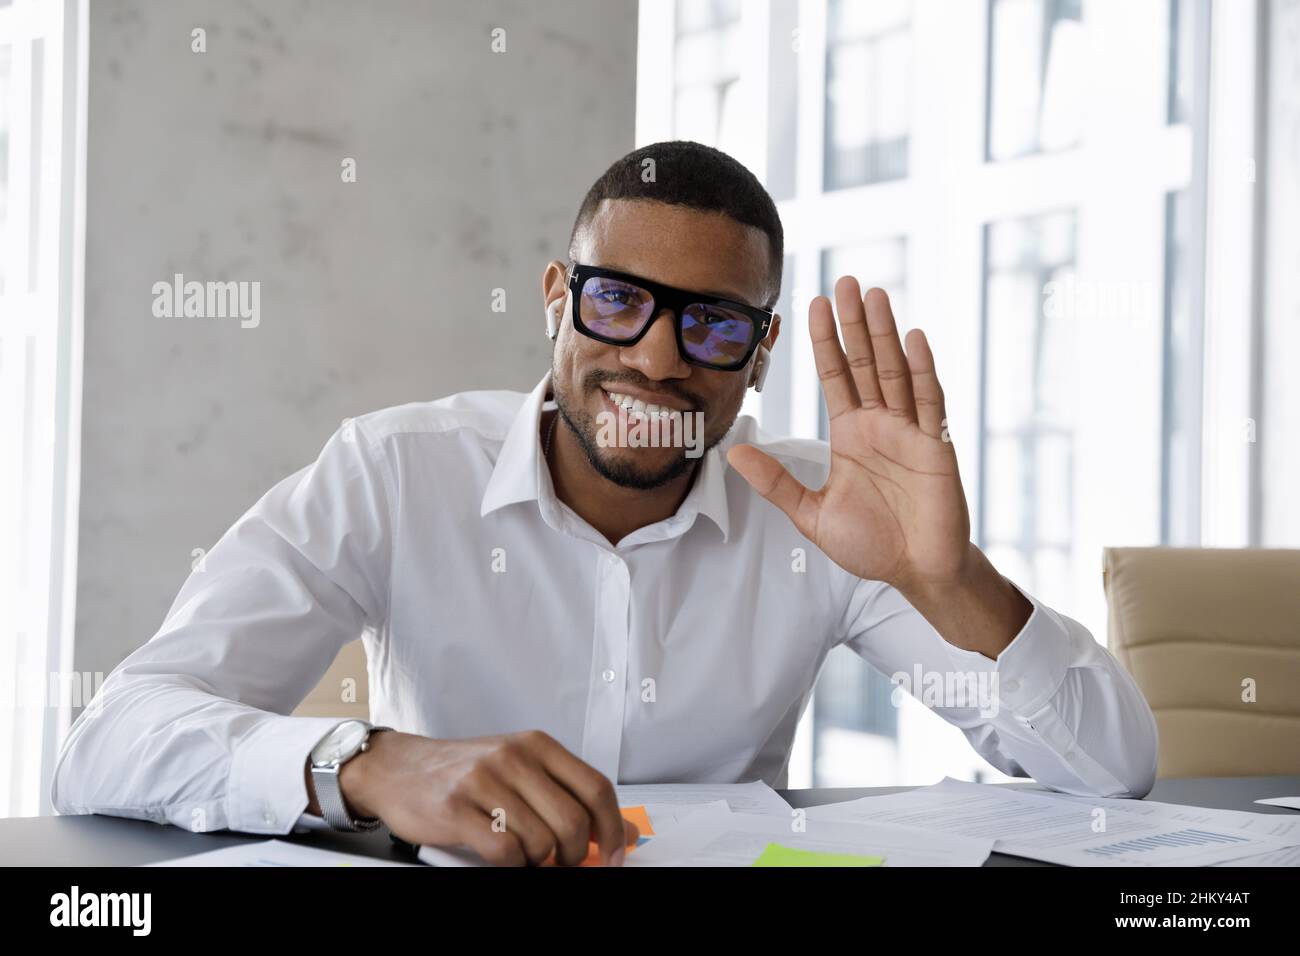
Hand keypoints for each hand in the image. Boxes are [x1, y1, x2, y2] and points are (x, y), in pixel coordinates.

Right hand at [334, 729, 639, 865]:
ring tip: (524, 856)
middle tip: (564, 862)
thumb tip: (624, 832)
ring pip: (541, 841)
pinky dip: (511, 865)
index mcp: (537, 745)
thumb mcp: (521, 770)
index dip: (613, 828)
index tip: (617, 852)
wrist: (398, 768)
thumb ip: (568, 795)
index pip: (596, 787)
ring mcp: (484, 781)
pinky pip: (504, 852)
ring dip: (538, 861)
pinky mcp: (456, 808)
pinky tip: (502, 857)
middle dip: (576, 853)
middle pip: (573, 820)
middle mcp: (514, 758)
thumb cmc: (464, 772)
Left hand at [729, 279, 971, 593]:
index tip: (813, 304)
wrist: (916, 571)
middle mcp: (880, 424)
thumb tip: (734, 453)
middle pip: (865, 362)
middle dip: (854, 323)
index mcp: (851, 434)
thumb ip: (776, 482)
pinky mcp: (935, 447)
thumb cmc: (871, 544)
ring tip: (874, 295)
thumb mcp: (812, 514)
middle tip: (844, 281)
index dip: (825, 341)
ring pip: (895, 372)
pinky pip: (929, 403)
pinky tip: (914, 339)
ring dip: (885, 334)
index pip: (835, 376)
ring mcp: (910, 431)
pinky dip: (923, 371)